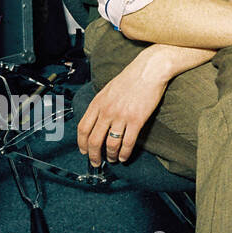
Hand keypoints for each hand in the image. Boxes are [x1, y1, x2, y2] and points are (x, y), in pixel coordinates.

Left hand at [77, 47, 173, 165]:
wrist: (150, 70)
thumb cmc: (131, 78)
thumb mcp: (108, 89)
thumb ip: (101, 105)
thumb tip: (97, 120)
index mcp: (98, 103)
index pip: (83, 129)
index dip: (82, 144)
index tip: (84, 151)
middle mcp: (107, 111)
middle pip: (94, 140)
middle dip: (93, 155)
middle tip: (96, 162)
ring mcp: (122, 116)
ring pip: (111, 144)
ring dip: (110, 155)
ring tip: (113, 159)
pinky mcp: (137, 120)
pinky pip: (128, 142)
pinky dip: (124, 153)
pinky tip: (124, 157)